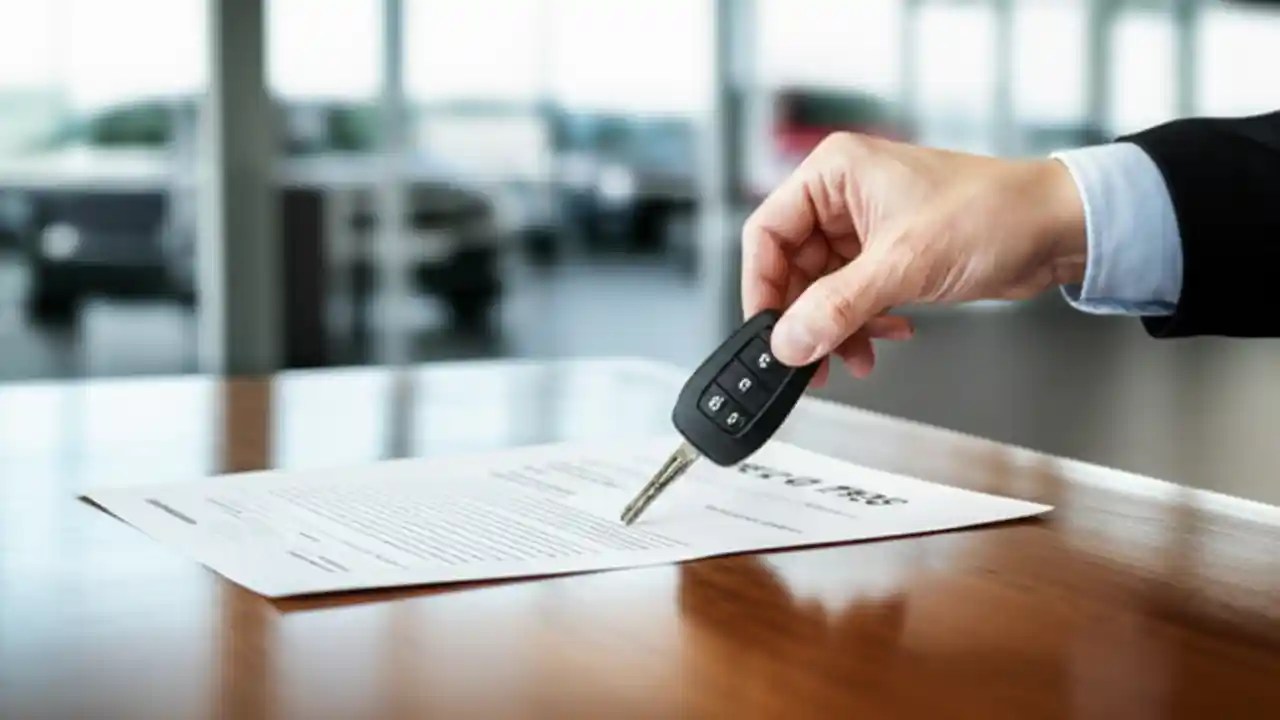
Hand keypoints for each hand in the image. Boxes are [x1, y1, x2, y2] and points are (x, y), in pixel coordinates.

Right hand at [741, 132, 1086, 384]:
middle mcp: (844, 196)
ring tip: (850, 357)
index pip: (767, 233)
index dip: (761, 287)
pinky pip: (853, 297)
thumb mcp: (903, 264)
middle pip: (792, 267)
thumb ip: (837, 307)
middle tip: (807, 359)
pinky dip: (862, 323)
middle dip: (804, 318)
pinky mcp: (890, 254)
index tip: (767, 332)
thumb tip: (787, 341)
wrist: (1059, 229)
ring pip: (822, 289)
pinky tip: (884, 336)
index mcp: (834, 173)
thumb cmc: (996, 211)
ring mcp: (866, 227)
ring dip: (835, 328)